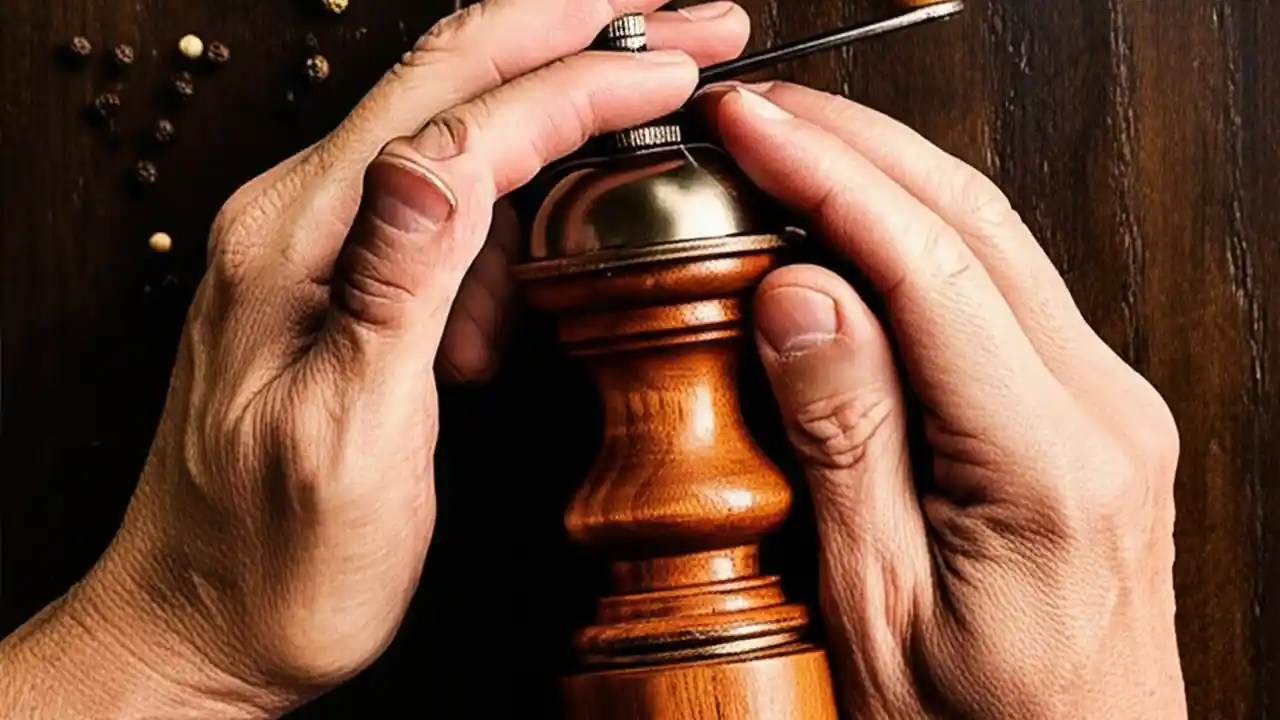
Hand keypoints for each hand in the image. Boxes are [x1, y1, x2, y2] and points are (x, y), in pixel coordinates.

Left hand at [0, 3, 749, 716]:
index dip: (587, 77)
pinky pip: (442, 210)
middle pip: (456, 74)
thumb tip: (434, 159)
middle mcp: (299, 217)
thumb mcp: (343, 437)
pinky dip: (508, 226)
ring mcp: (317, 244)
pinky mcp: (339, 281)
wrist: (198, 626)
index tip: (686, 62)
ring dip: (555, 128)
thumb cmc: (269, 561)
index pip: (467, 115)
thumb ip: (390, 289)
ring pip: (459, 132)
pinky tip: (514, 307)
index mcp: (300, 241)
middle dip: (581, 36)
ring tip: (627, 167)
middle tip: (691, 27)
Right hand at [700, 84, 1184, 717]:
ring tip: (795, 149)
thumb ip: (843, 440)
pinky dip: (922, 238)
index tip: (752, 128)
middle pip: (975, 223)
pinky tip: (860, 230)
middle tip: (761, 112)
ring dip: (891, 179)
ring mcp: (1109, 406)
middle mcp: (1103, 412)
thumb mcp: (875, 605)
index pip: (928, 267)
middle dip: (859, 146)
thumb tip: (800, 295)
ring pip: (994, 241)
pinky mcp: (1092, 413)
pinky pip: (1004, 290)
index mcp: (1048, 463)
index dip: (830, 178)